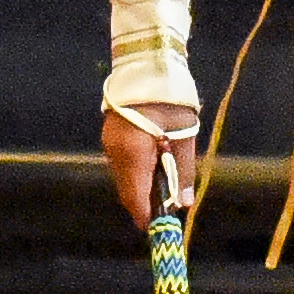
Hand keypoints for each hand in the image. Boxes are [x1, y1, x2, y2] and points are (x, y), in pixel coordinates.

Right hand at [102, 105, 196, 229]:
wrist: (147, 64)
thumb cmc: (170, 100)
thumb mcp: (184, 135)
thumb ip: (183, 171)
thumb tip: (183, 203)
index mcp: (133, 154)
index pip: (136, 198)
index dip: (147, 217)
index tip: (161, 229)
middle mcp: (115, 152)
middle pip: (128, 191)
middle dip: (146, 203)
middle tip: (168, 207)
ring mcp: (109, 143)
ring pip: (124, 178)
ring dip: (142, 187)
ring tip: (165, 184)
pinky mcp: (110, 135)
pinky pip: (122, 164)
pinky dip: (136, 172)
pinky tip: (154, 165)